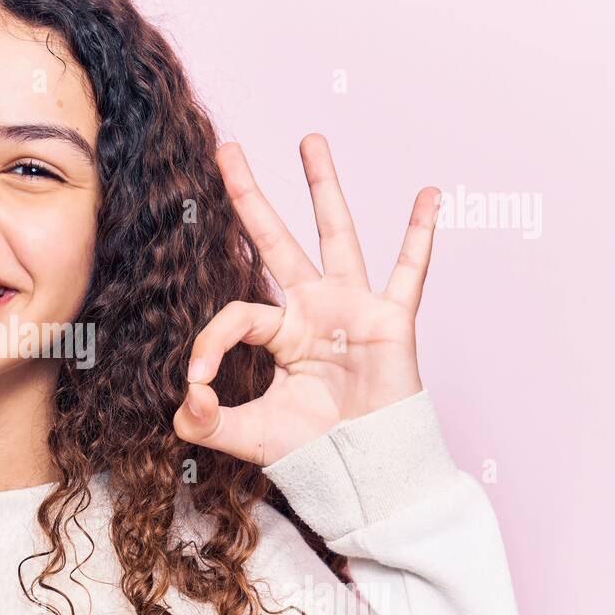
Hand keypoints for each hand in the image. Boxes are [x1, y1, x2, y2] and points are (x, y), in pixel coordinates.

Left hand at [173, 134, 440, 465]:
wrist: (359, 475)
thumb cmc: (309, 454)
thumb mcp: (243, 436)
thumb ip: (202, 421)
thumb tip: (185, 397)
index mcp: (278, 333)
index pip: (235, 315)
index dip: (208, 345)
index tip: (198, 384)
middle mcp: (311, 310)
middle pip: (274, 240)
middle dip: (249, 196)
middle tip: (227, 149)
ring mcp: (351, 309)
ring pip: (334, 235)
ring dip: (322, 186)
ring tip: (309, 139)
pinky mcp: (390, 321)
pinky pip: (408, 271)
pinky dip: (420, 234)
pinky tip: (429, 194)